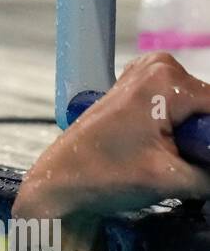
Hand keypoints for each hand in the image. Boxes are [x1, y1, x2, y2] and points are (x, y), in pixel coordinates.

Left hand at [15, 53, 209, 220]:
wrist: (56, 185)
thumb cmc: (102, 179)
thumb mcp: (170, 179)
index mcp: (167, 79)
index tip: (203, 161)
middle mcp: (158, 66)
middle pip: (206, 107)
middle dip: (203, 138)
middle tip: (182, 166)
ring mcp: (145, 73)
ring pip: (193, 109)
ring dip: (191, 136)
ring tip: (167, 161)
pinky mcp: (136, 88)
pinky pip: (174, 107)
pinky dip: (176, 130)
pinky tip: (160, 151)